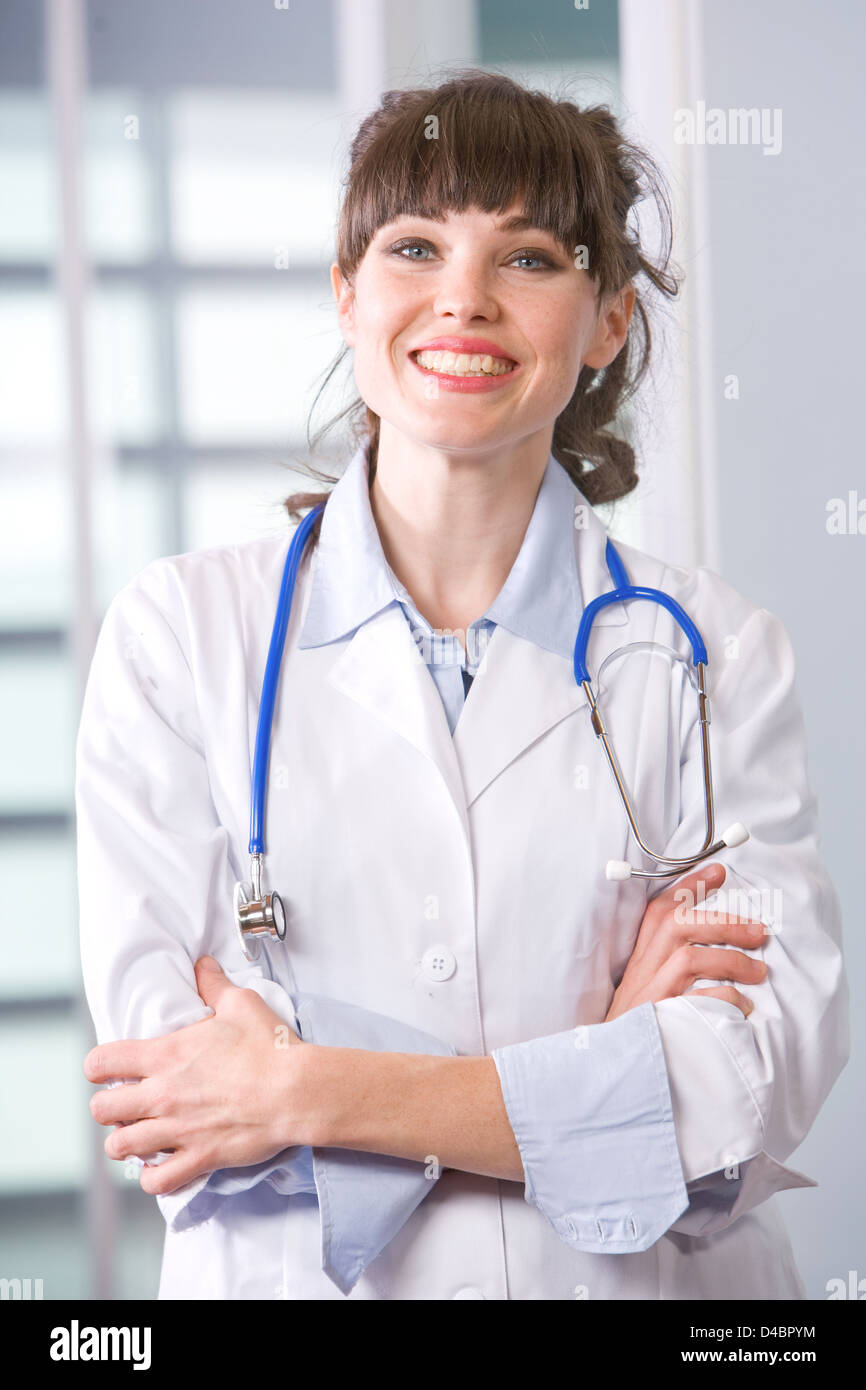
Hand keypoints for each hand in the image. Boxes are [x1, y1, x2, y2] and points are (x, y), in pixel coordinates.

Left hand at [84, 956, 311, 1194]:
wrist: (296, 1090)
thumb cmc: (269, 1048)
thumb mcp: (241, 1004)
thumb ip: (214, 984)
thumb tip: (203, 965)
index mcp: (166, 1056)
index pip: (103, 1062)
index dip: (98, 1066)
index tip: (108, 1069)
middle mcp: (163, 1095)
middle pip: (102, 1110)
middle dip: (107, 1107)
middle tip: (123, 1105)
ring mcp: (178, 1129)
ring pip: (120, 1147)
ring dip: (123, 1143)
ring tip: (136, 1137)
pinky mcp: (199, 1157)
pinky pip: (157, 1181)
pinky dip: (153, 1177)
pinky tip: (161, 1166)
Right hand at [605, 862, 767, 1022]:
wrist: (609, 1072)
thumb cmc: (637, 1029)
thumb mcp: (644, 989)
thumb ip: (667, 963)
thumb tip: (712, 940)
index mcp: (639, 960)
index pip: (659, 911)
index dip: (688, 886)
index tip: (719, 871)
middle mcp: (642, 972)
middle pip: (679, 927)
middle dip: (725, 923)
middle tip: (760, 932)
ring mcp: (651, 997)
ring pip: (690, 958)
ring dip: (732, 960)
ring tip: (760, 971)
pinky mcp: (663, 1024)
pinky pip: (701, 1001)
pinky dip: (727, 999)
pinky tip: (744, 1006)